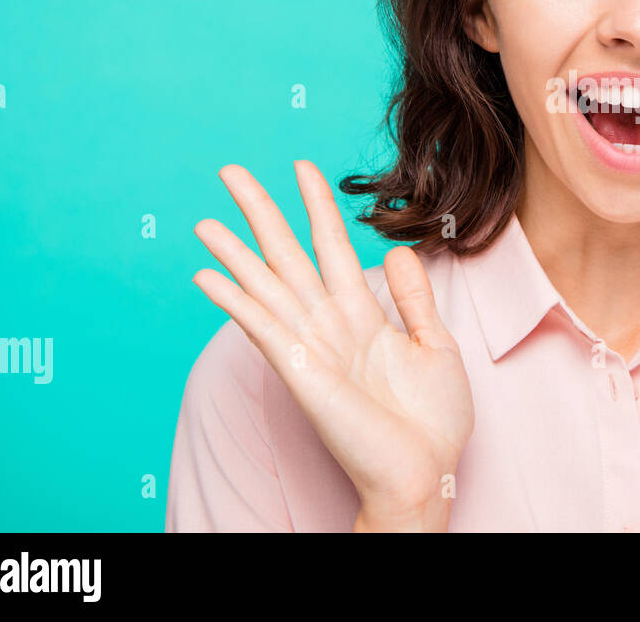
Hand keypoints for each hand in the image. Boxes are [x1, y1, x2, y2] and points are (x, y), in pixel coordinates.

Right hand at [191, 160, 473, 531]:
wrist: (427, 473)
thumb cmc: (432, 420)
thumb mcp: (436, 345)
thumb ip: (415, 299)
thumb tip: (397, 250)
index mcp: (362, 316)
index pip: (332, 246)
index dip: (317, 206)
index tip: (302, 166)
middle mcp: (329, 326)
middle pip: (287, 256)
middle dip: (260, 212)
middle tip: (231, 171)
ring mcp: (312, 348)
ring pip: (266, 286)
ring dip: (234, 253)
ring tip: (204, 221)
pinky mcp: (303, 374)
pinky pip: (264, 329)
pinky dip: (236, 302)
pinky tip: (208, 277)